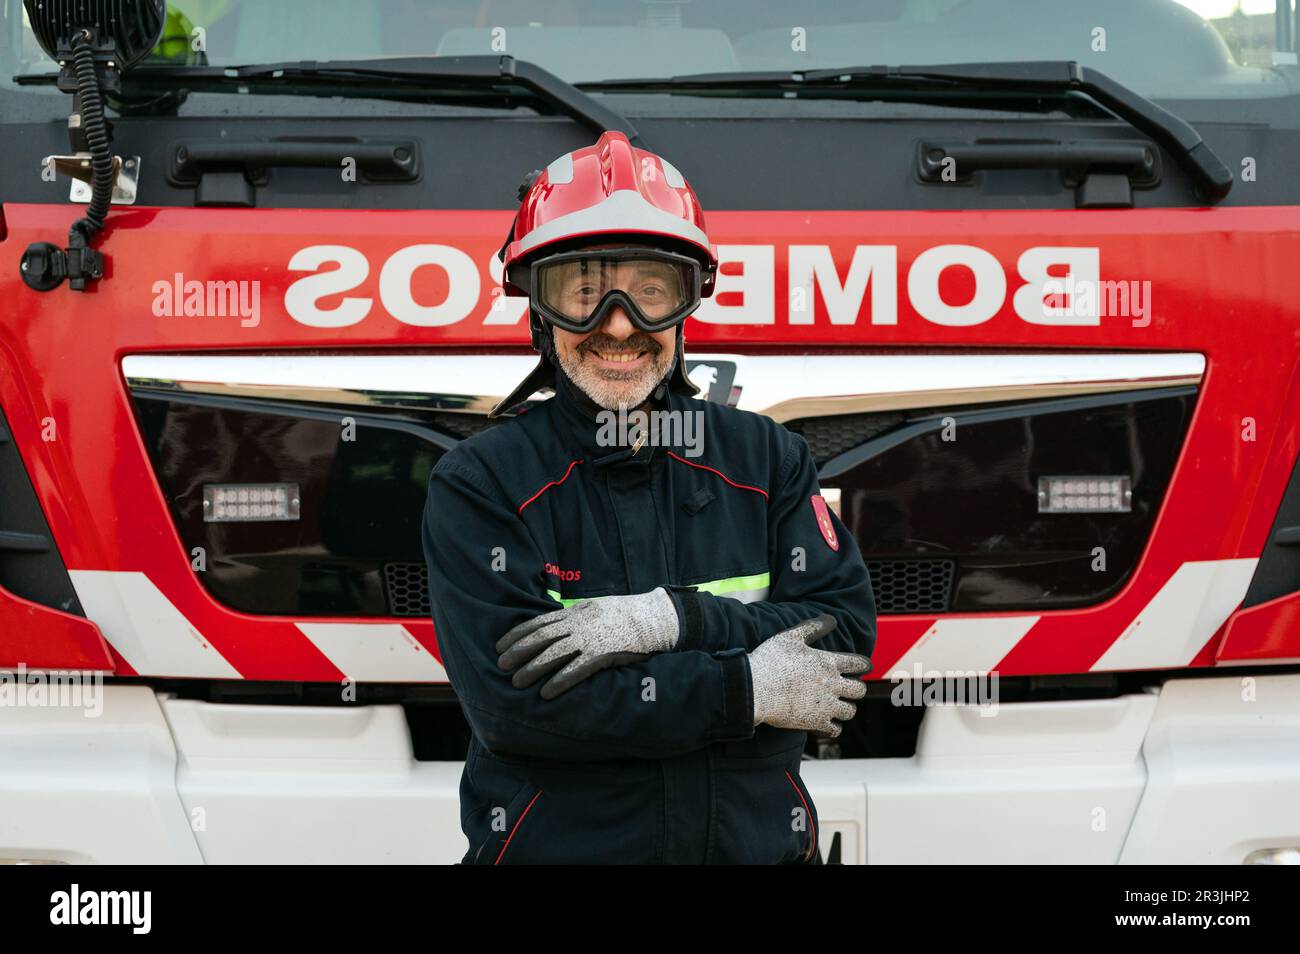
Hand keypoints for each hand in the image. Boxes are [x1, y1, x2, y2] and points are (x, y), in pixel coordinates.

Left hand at [496, 587, 679, 698]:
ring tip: (516, 682)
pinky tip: (546, 692)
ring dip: (533, 668)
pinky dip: (560, 681)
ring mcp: (591, 638)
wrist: (653, 617)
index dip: (517, 633)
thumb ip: (576, 617)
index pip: (539, 621)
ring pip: (555, 653)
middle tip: (500, 664)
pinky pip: (577, 669)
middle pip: (542, 637)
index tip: (500, 644)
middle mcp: (579, 623)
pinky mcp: (604, 654)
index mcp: (576, 612)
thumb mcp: (596, 608)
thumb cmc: (625, 615)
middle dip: (519, 650)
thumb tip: (557, 625)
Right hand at [747, 615, 870, 735]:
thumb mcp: (790, 637)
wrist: (755, 689)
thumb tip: (832, 620)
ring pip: (850, 711)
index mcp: (828, 662)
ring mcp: (826, 706)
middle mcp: (832, 684)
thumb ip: (813, 627)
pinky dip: (833, 727)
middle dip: (856, 688)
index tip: (862, 667)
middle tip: (846, 688)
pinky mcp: (816, 723)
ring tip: (836, 705)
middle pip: (860, 690)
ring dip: (845, 708)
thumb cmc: (770, 660)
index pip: (860, 664)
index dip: (864, 665)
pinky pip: (836, 730)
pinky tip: (825, 722)